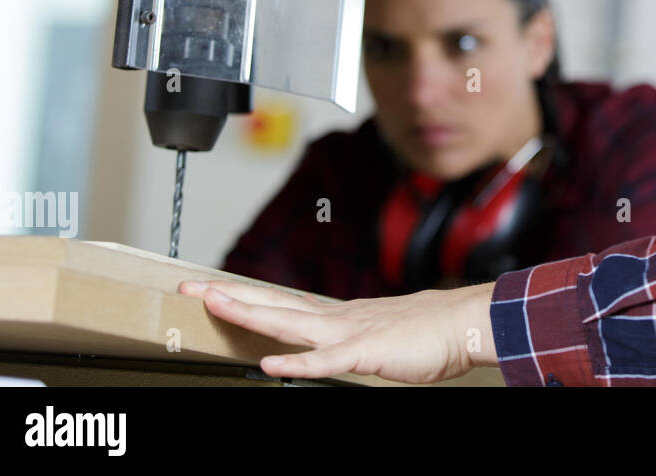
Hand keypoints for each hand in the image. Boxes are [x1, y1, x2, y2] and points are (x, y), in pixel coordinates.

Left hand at [177, 279, 497, 383]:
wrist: (466, 321)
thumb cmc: (431, 331)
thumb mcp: (382, 334)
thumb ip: (353, 340)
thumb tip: (334, 347)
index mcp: (340, 316)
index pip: (282, 304)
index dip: (245, 297)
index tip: (212, 291)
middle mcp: (338, 318)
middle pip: (275, 305)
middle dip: (230, 297)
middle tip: (189, 289)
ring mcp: (351, 332)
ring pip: (291, 324)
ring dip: (251, 315)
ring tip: (215, 307)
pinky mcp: (367, 352)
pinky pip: (326, 361)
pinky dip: (297, 362)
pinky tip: (270, 365)